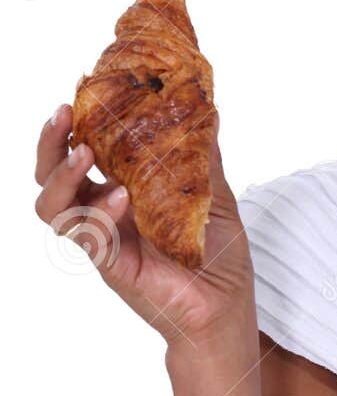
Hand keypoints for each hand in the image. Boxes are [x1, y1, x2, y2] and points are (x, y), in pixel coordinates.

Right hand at [35, 104, 258, 356]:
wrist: (226, 308)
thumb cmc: (218, 256)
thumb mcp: (213, 195)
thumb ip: (202, 156)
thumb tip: (206, 107)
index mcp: (121, 192)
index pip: (82, 153)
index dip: (74, 124)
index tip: (82, 88)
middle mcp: (105, 214)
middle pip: (51, 176)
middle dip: (50, 144)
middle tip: (62, 115)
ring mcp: (104, 240)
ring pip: (53, 208)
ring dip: (62, 176)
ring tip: (83, 155)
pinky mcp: (112, 266)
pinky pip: (89, 237)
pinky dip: (100, 213)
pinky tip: (121, 196)